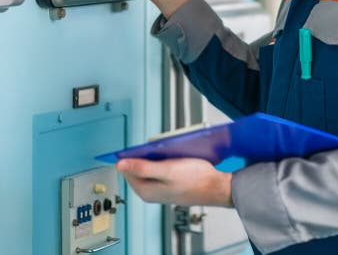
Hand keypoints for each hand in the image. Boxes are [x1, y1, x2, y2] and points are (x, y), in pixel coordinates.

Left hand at [116, 158, 232, 207]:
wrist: (217, 188)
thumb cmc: (196, 180)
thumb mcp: (167, 170)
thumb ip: (143, 167)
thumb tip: (120, 165)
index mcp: (146, 191)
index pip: (126, 170)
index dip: (130, 155)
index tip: (136, 145)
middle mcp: (151, 192)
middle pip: (138, 168)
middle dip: (144, 156)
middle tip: (155, 147)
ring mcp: (160, 189)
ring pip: (150, 168)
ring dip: (154, 157)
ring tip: (165, 150)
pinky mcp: (170, 185)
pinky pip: (160, 170)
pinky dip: (164, 161)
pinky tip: (173, 156)